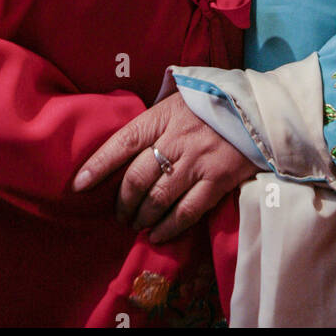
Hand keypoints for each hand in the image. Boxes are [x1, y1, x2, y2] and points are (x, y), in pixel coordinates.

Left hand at [72, 93, 256, 243]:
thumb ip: (154, 122)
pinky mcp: (217, 180)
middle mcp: (176, 139)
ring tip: (136, 224)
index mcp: (163, 116)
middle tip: (118, 214)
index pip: (122, 142)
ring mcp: (197, 161)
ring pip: (157, 198)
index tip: (78, 185)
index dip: (97, 165)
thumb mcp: (178, 102)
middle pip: (136, 178)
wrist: (257, 109)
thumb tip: (124, 147)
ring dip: (141, 217)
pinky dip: (168, 228)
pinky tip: (157, 234)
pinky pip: (186, 212)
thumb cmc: (211, 105)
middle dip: (121, 202)